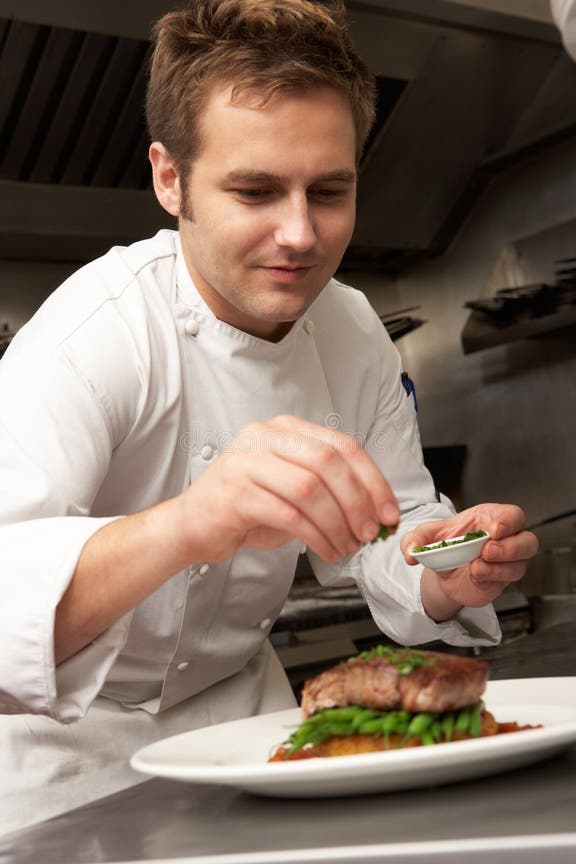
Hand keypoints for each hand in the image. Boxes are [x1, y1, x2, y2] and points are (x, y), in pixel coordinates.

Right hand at [175, 415, 398, 563]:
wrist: (193, 526)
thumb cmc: (247, 507)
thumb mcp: (293, 489)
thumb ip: (330, 489)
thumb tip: (376, 512)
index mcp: (285, 430)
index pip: (342, 446)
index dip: (373, 480)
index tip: (389, 511)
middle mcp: (264, 437)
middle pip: (328, 462)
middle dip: (358, 502)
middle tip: (371, 532)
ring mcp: (247, 462)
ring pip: (309, 488)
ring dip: (338, 523)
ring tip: (348, 546)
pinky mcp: (235, 493)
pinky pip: (289, 514)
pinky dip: (316, 536)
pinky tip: (326, 550)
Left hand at [400, 503, 538, 618]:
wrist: (443, 570)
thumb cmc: (446, 543)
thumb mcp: (427, 536)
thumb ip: (416, 539)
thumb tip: (409, 552)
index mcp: (491, 518)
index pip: (513, 516)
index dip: (508, 522)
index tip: (494, 529)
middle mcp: (505, 540)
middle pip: (527, 541)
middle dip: (510, 547)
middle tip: (487, 550)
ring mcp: (506, 562)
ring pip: (519, 564)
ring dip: (500, 566)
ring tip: (476, 566)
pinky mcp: (501, 581)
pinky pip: (505, 581)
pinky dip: (491, 578)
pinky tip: (476, 574)